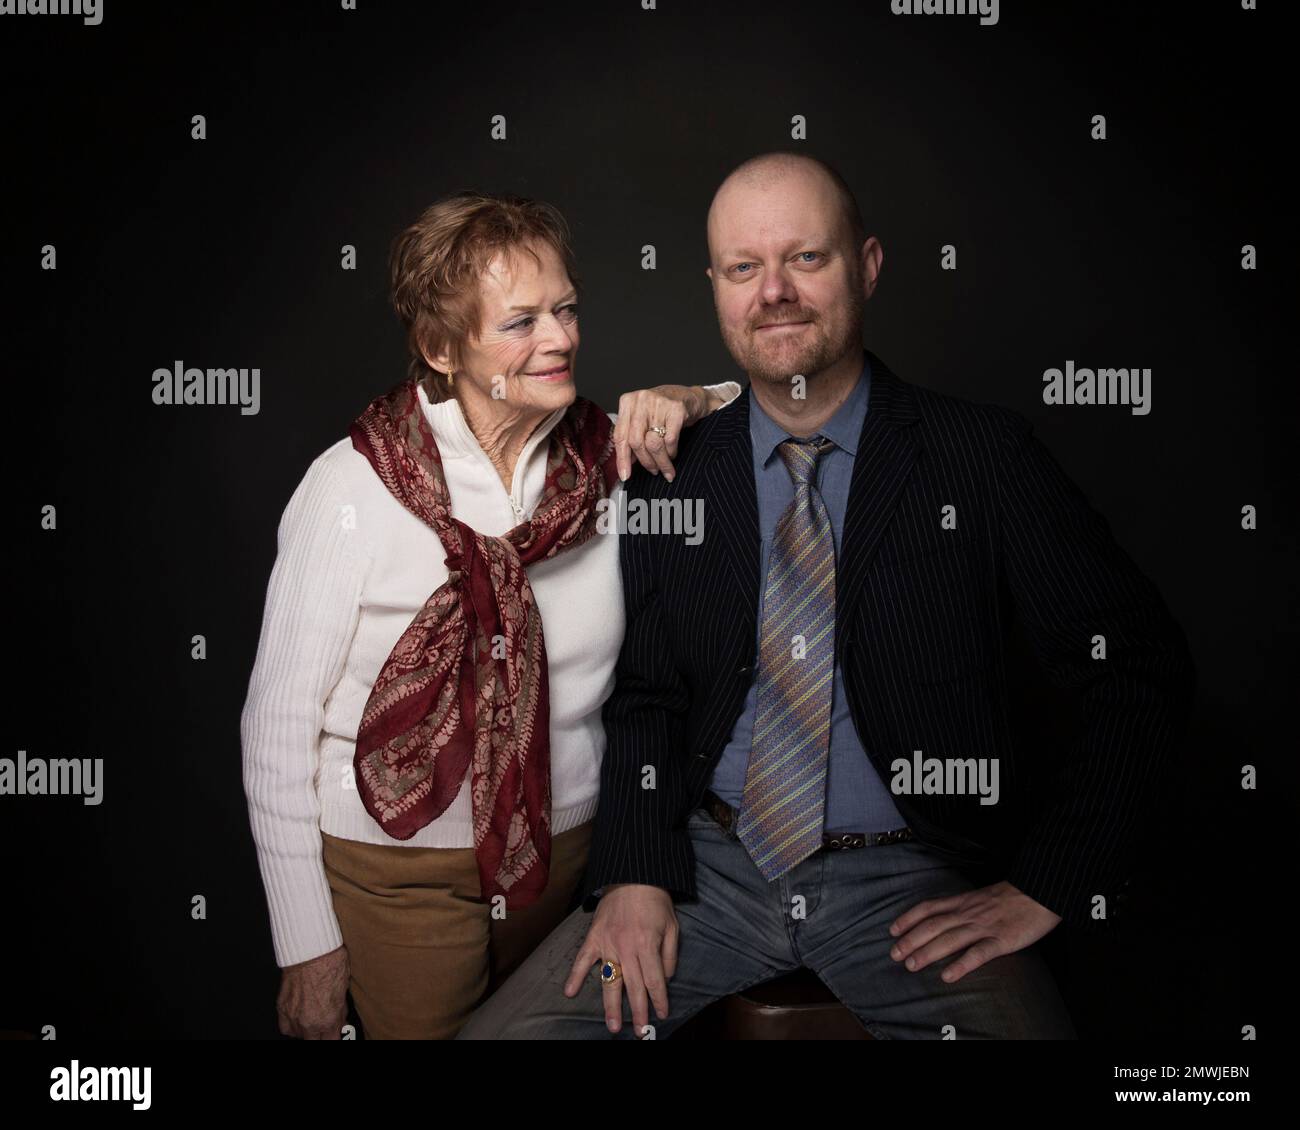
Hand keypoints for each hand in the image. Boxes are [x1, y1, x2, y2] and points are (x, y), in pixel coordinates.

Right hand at [277, 944, 349, 1038]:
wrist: (310, 950)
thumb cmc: (330, 964)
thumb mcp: (343, 991)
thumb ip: (340, 1012)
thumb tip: (340, 1022)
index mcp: (328, 1020)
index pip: (331, 1041)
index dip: (335, 1036)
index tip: (336, 1033)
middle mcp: (309, 1023)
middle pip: (314, 1041)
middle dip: (321, 1035)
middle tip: (325, 1028)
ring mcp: (293, 1017)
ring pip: (298, 1036)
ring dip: (305, 1031)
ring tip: (312, 1021)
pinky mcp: (281, 1008)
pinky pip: (285, 1026)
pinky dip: (291, 1025)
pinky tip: (298, 1018)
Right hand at [563, 884, 677, 1036]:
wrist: (633, 875)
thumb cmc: (655, 901)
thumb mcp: (672, 926)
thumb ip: (669, 955)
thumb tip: (665, 978)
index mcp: (647, 945)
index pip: (654, 981)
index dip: (659, 1000)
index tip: (661, 1014)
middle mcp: (627, 948)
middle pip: (633, 987)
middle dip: (638, 1012)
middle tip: (639, 1032)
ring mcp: (608, 944)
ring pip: (609, 981)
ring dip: (611, 1005)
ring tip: (611, 1026)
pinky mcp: (594, 937)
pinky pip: (583, 959)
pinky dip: (575, 975)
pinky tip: (569, 992)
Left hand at [613, 385, 718, 481]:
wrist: (688, 397)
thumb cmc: (661, 410)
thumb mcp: (642, 419)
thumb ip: (632, 436)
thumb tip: (628, 463)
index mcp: (627, 402)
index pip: (620, 436)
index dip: (622, 459)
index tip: (625, 475)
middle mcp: (640, 400)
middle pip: (636, 441)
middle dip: (645, 462)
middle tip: (653, 471)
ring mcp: (658, 403)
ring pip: (654, 444)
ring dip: (661, 461)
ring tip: (665, 467)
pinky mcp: (676, 409)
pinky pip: (670, 440)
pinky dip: (671, 452)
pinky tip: (672, 454)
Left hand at [887, 880, 1060, 983]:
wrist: (1041, 891)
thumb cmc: (1012, 895)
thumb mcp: (981, 896)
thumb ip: (963, 906)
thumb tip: (945, 917)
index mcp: (963, 901)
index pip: (928, 908)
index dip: (908, 918)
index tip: (892, 931)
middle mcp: (968, 913)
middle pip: (932, 925)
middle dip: (910, 940)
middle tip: (894, 954)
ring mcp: (984, 926)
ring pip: (949, 939)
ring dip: (927, 953)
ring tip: (911, 966)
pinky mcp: (1001, 940)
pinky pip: (978, 954)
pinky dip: (960, 965)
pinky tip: (948, 976)